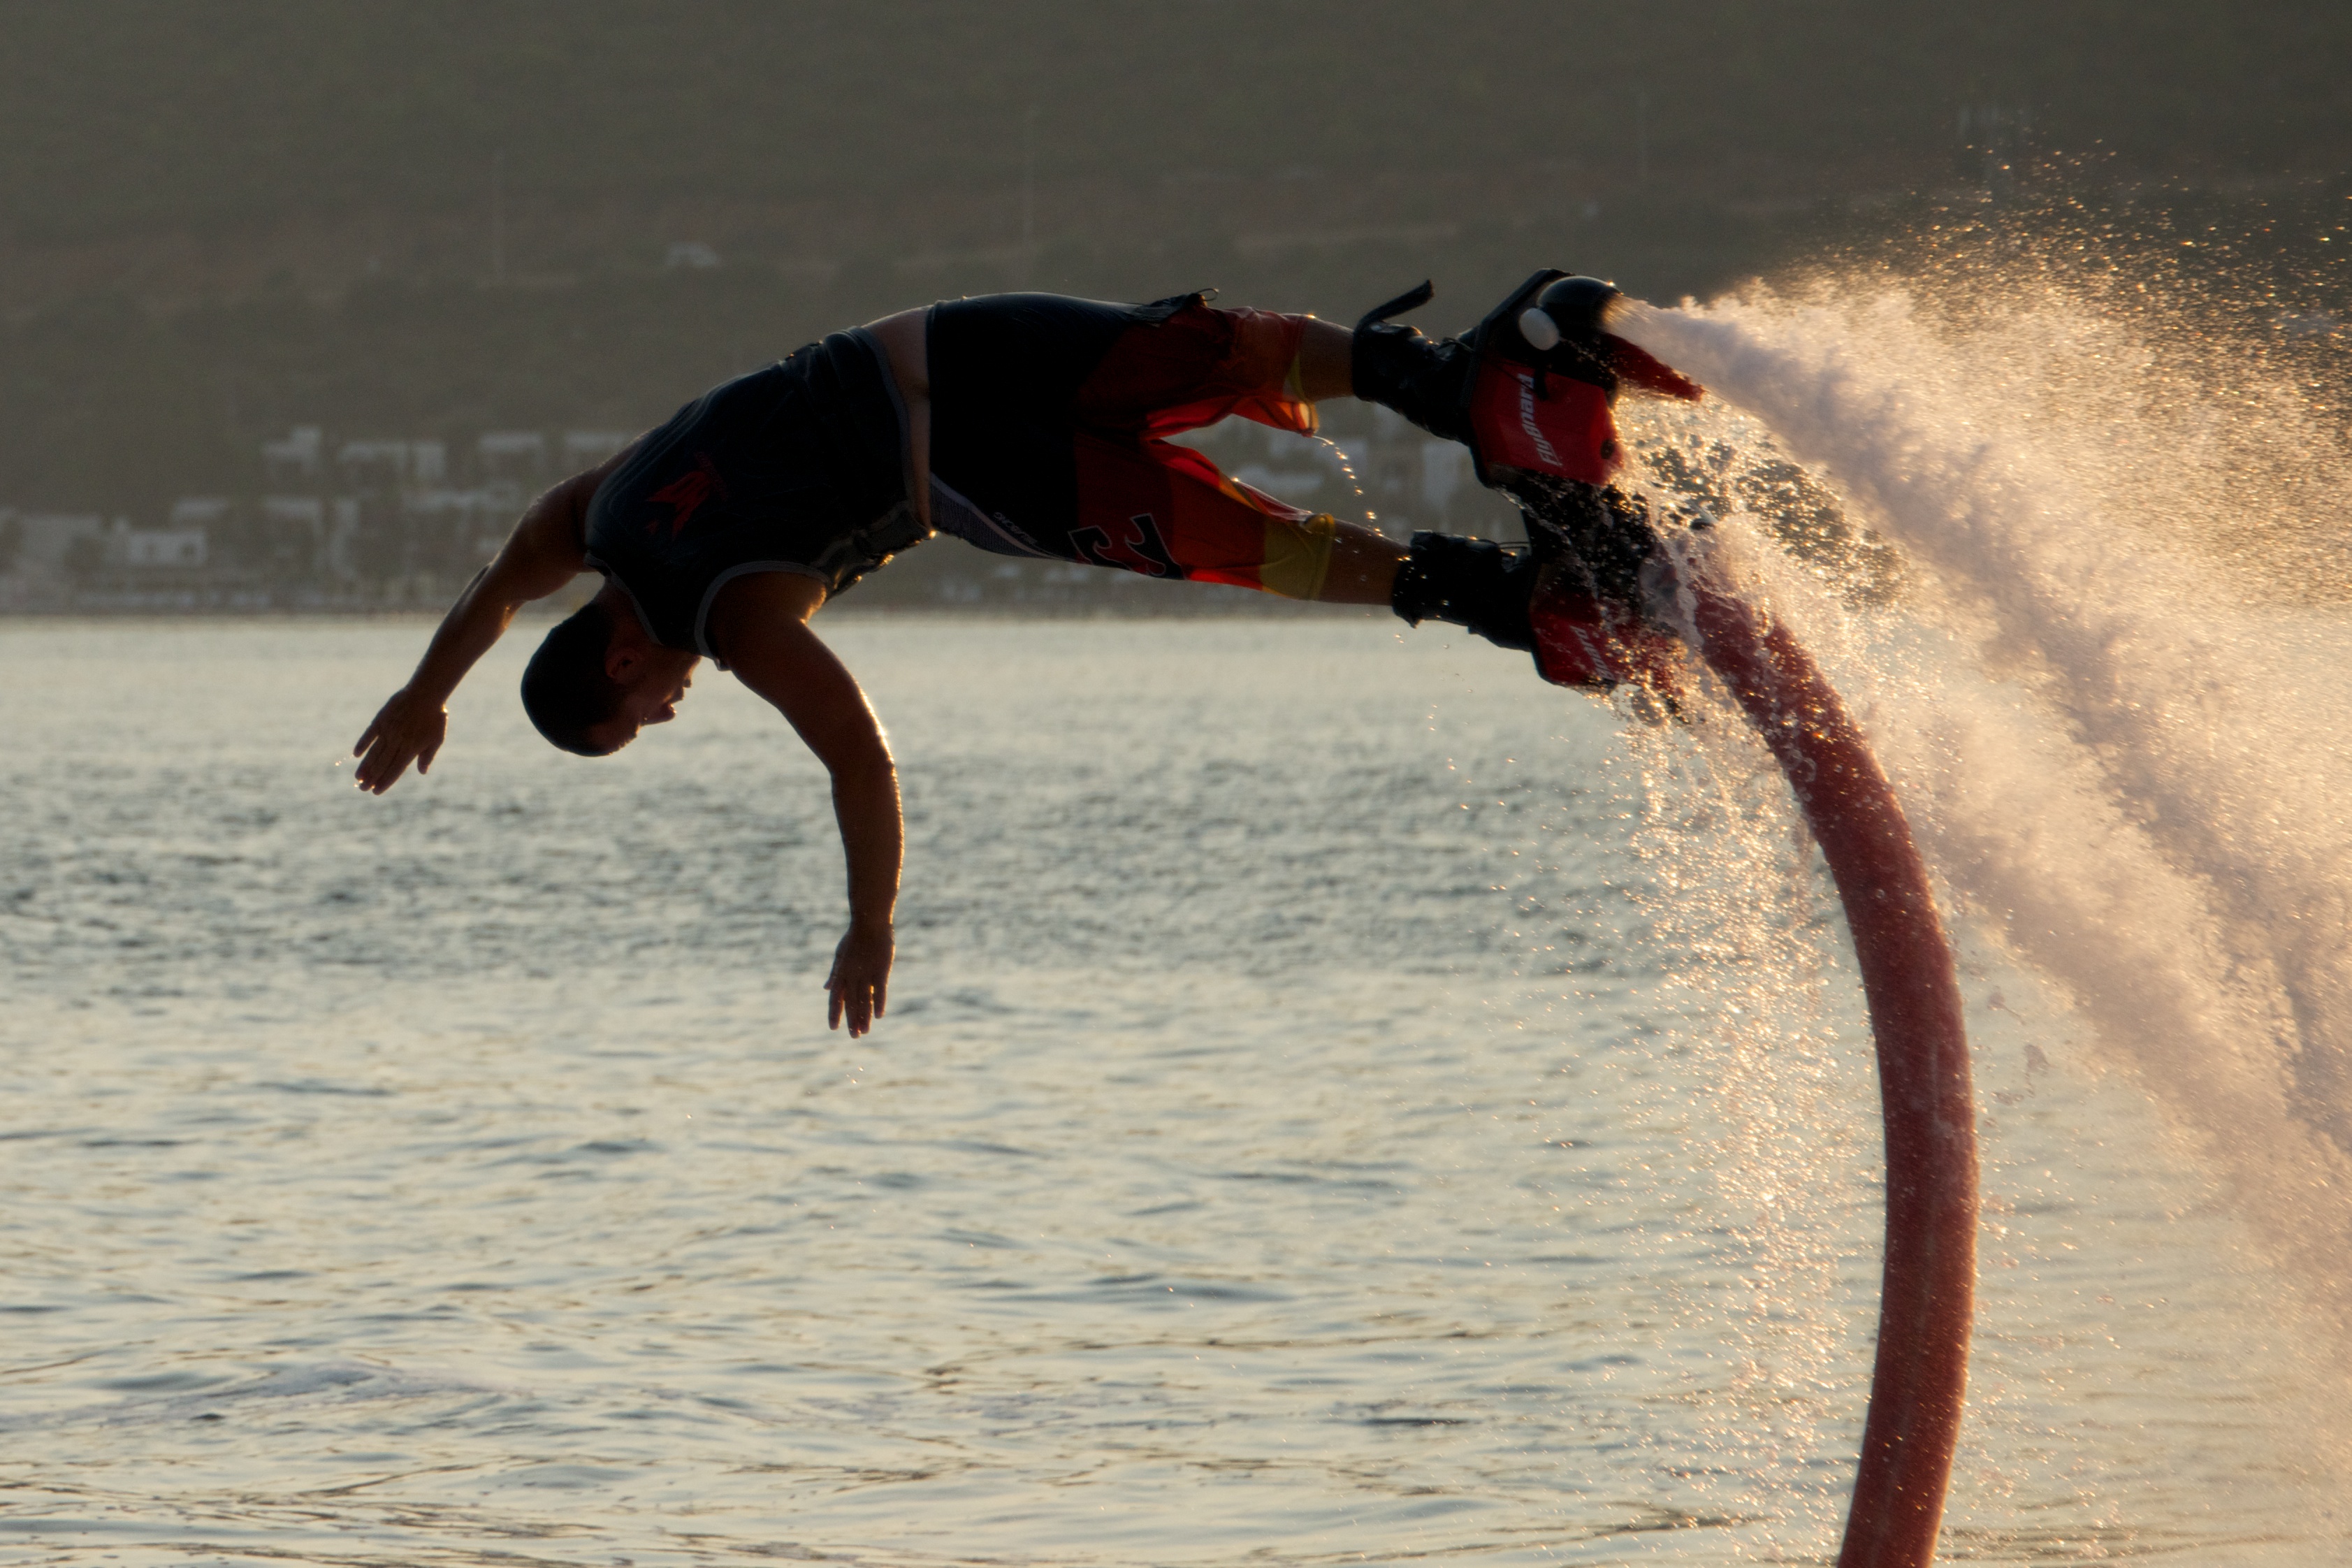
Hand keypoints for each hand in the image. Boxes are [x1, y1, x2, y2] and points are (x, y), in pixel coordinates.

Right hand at [352, 687, 448, 793]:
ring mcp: (387, 731)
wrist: (426, 693)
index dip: (385, 782)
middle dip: (372, 778)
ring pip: (373, 752)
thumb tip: (422, 772)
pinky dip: (362, 744)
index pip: (395, 770)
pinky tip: (356, 754)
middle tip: (362, 789)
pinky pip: (369, 734)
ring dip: (365, 766)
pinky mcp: (381, 719)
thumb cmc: (435, 717)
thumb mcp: (436, 739)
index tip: (376, 791)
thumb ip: (427, 756)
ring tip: (358, 778)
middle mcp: (397, 742)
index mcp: (411, 749)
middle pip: (382, 764)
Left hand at [825, 921, 893, 1036]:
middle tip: (853, 1036)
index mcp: (841, 972)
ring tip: (865, 1032)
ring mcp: (866, 973)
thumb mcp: (839, 955)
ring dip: (864, 1017)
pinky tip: (879, 1016)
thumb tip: (826, 988)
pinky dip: (879, 1003)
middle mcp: (851, 975)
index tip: (833, 1028)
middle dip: (851, 1021)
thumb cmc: (854, 937)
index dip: (834, 1013)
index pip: (835, 997)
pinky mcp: (881, 969)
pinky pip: (879, 990)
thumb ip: (834, 973)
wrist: (869, 921)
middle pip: (850, 1003)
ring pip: (864, 1000)